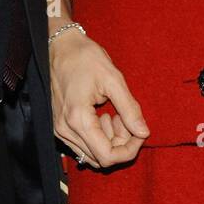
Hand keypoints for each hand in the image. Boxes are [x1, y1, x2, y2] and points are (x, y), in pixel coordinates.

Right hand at [49, 27, 148, 168]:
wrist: (60, 45)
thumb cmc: (85, 57)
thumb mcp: (113, 79)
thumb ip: (129, 108)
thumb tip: (144, 133)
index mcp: (78, 119)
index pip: (107, 157)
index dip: (129, 150)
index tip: (139, 131)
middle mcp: (65, 130)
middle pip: (100, 158)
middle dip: (121, 143)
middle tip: (126, 118)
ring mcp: (59, 129)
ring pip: (91, 154)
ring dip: (110, 141)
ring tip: (115, 115)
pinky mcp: (59, 125)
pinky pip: (83, 145)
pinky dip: (98, 137)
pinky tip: (103, 116)